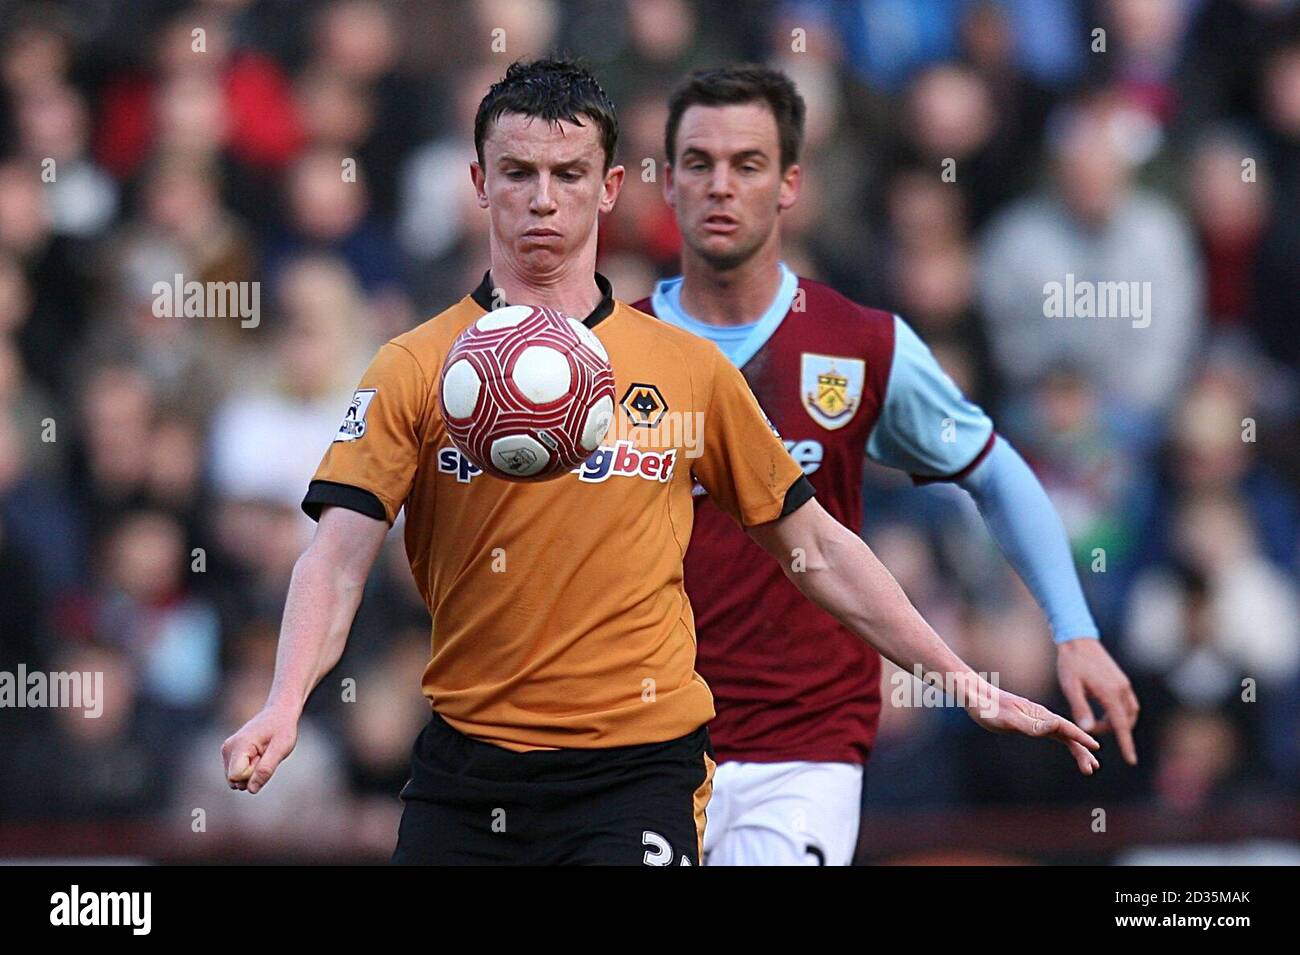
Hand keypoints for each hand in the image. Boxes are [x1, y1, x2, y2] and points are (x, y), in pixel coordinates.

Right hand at [222, 704, 299, 793]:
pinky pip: (238, 775)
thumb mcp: (281, 748)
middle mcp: (227, 749)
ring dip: (252, 771)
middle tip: (265, 754)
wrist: (279, 713)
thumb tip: (251, 790)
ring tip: (262, 753)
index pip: (237, 777)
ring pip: (236, 780)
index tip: (264, 756)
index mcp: (239, 745)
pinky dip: (249, 769)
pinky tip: (258, 754)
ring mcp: (226, 752)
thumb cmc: (282, 729)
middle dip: (253, 774)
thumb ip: (266, 769)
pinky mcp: (229, 755)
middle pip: (236, 781)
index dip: (254, 773)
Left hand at [964, 679, 1100, 774]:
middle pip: (1068, 733)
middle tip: (1092, 768)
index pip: (1064, 727)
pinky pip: (1054, 733)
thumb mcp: (1007, 718)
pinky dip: (1066, 742)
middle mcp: (1041, 715)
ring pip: (1063, 734)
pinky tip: (1073, 749)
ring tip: (1090, 767)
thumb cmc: (987, 708)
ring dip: (1078, 749)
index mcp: (1038, 714)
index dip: (1080, 738)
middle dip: (1082, 750)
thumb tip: (1056, 725)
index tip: (1095, 749)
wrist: (975, 695)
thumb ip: (1030, 724)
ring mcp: (1037, 718)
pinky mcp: (1030, 721)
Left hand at [1057, 637, 1139, 764]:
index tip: (1131, 761)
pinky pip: (1128, 703)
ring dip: (1118, 722)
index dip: (1125, 744)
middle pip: (1126, 721)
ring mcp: (1124, 684)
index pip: (1120, 725)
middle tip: (1091, 729)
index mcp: (1109, 693)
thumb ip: (1080, 708)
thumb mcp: (1070, 687)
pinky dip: (1120, 712)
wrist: (1077, 640)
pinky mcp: (1122, 680)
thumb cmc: (1070, 664)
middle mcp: (1121, 689)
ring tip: (1097, 722)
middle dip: (1115, 731)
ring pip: (1130, 712)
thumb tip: (1086, 729)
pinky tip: (1104, 712)